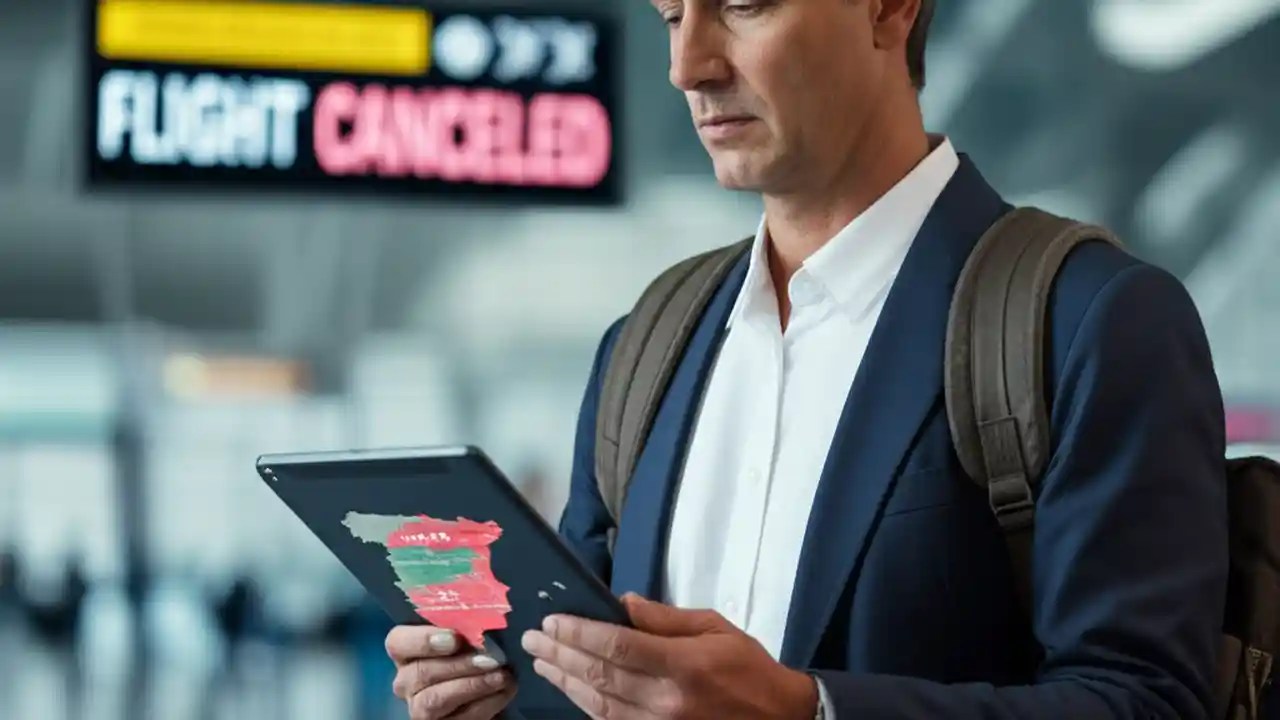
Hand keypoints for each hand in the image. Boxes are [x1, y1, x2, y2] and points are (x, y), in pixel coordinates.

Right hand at [385, 624, 516, 719]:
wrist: (489, 692)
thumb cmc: (476, 653)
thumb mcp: (469, 636)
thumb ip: (466, 625)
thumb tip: (485, 610)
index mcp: (407, 651)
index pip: (397, 641)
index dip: (422, 640)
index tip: (455, 638)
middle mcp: (406, 680)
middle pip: (420, 672)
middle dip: (459, 664)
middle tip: (490, 658)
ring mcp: (418, 707)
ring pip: (434, 699)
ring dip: (472, 685)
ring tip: (501, 676)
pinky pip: (458, 719)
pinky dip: (486, 704)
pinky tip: (505, 690)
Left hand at [521, 593, 817, 719]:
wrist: (778, 718)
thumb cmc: (748, 667)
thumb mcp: (716, 628)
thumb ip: (667, 618)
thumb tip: (623, 602)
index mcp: (683, 665)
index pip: (618, 647)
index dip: (579, 633)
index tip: (553, 621)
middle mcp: (666, 700)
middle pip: (600, 675)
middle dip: (561, 654)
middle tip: (533, 639)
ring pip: (598, 704)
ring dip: (565, 681)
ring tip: (542, 662)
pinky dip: (586, 705)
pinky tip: (570, 688)